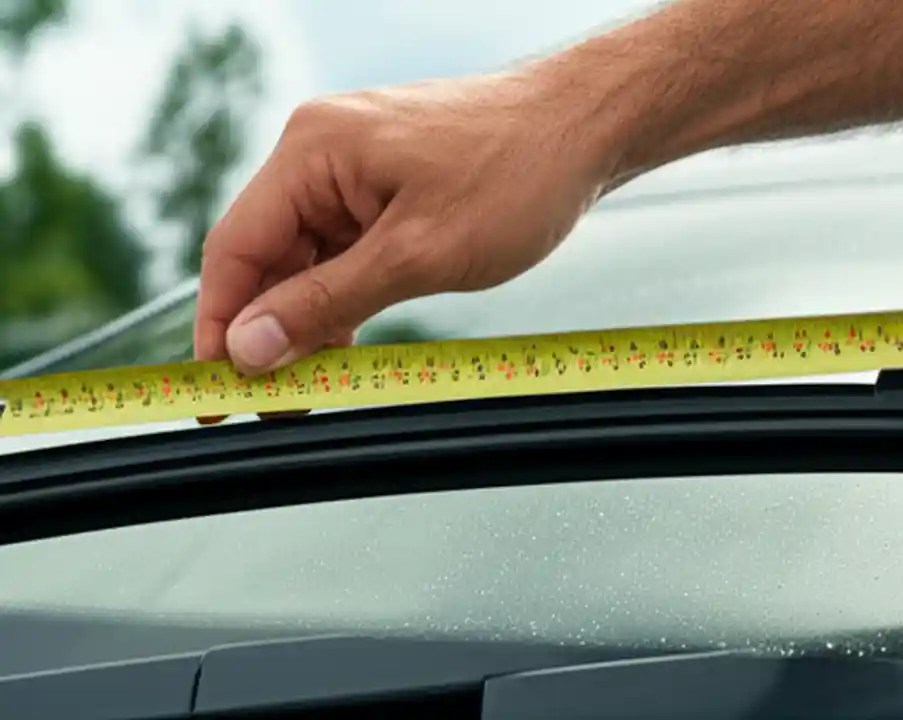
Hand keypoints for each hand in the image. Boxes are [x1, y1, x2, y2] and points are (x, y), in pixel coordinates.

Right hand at [194, 70, 614, 378]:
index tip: (213, 391)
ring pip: (306, 262)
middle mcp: (322, 154)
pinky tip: (344, 349)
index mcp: (312, 151)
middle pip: (266, 258)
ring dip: (306, 323)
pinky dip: (342, 301)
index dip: (219, 327)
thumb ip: (326, 302)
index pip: (235, 248)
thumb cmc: (517, 172)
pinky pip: (344, 254)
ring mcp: (355, 172)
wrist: (587, 129)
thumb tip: (252, 349)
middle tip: (268, 406)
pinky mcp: (387, 190)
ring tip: (308, 391)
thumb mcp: (417, 254)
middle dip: (265, 334)